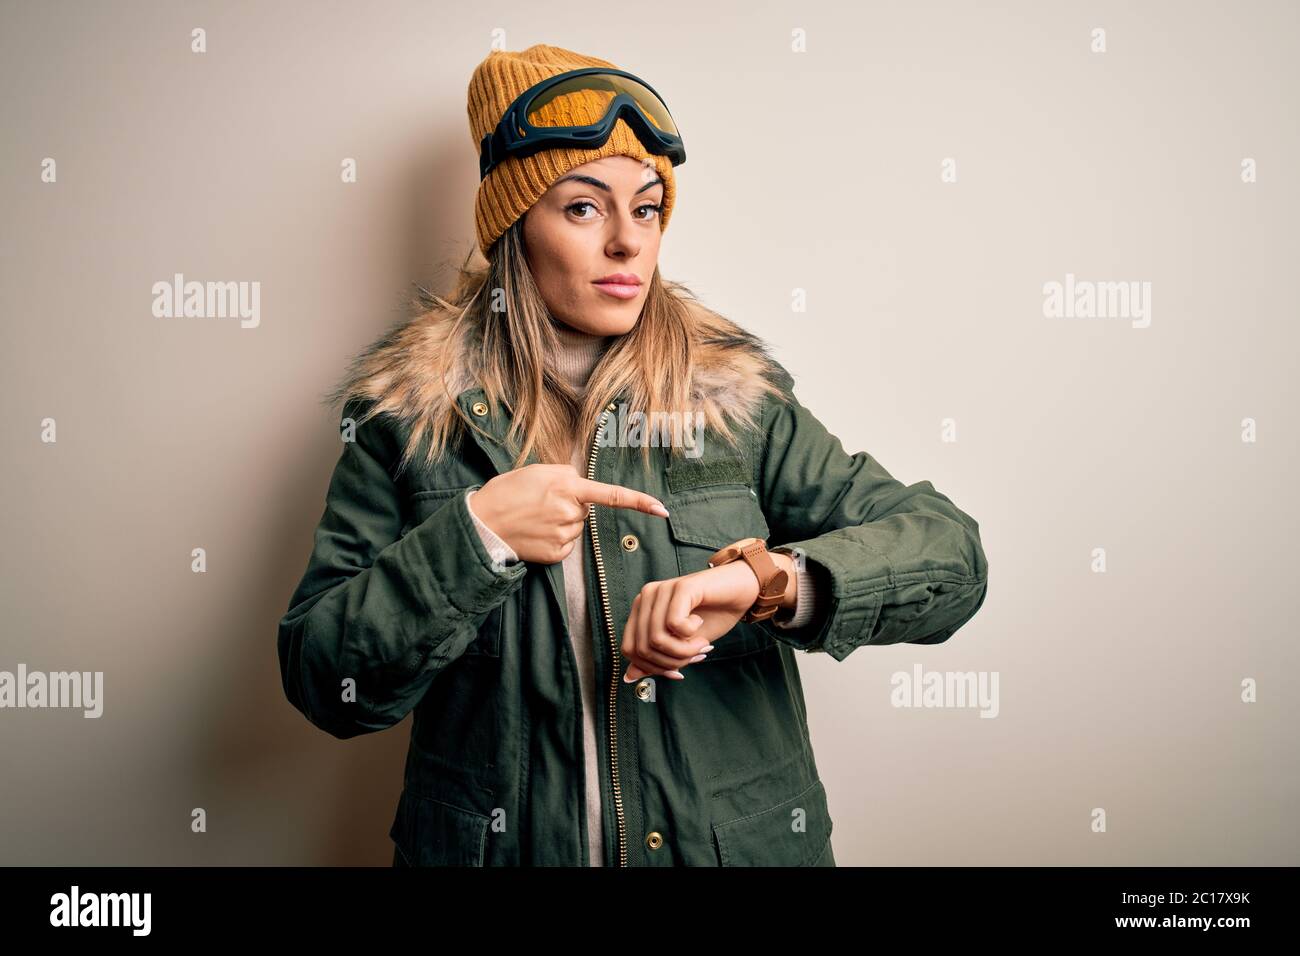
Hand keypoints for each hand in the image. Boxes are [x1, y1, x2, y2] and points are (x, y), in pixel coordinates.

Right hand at [470, 464, 668, 564]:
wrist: (481, 523)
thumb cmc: (507, 492)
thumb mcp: (536, 471)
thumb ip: (566, 475)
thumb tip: (582, 487)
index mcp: (566, 486)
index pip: (611, 495)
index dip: (639, 501)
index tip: (661, 509)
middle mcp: (569, 512)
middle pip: (584, 510)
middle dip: (569, 505)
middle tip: (539, 503)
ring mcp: (563, 536)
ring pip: (575, 528)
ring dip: (560, 522)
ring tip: (533, 518)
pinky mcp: (556, 555)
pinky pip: (567, 546)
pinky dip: (555, 540)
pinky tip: (535, 534)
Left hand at [620, 553, 796, 681]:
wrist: (742, 589)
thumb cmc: (712, 615)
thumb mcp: (682, 643)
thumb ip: (656, 657)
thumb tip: (629, 676)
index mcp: (641, 609)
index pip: (630, 649)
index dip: (652, 668)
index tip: (679, 671)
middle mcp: (646, 597)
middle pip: (642, 648)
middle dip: (670, 662)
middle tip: (695, 656)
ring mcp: (661, 590)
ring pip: (656, 639)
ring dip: (683, 651)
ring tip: (701, 644)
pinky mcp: (680, 587)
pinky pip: (674, 624)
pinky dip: (690, 634)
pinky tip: (700, 624)